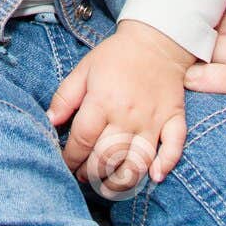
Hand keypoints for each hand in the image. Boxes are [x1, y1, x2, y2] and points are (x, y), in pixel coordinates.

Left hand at [47, 20, 194, 195]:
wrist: (156, 39)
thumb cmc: (115, 56)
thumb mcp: (83, 69)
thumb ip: (64, 97)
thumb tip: (50, 123)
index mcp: (103, 101)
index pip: (82, 141)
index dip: (70, 158)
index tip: (66, 163)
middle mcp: (128, 115)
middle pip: (107, 158)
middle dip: (90, 173)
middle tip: (83, 176)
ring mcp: (153, 120)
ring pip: (137, 163)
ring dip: (121, 181)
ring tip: (108, 186)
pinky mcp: (174, 120)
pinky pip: (173, 148)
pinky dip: (165, 165)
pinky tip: (154, 176)